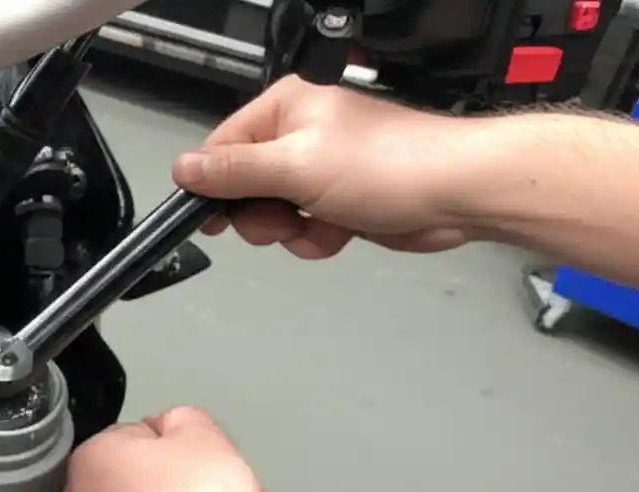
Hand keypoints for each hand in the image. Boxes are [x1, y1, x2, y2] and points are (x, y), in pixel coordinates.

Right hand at [173, 76, 473, 258]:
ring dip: (291, 229)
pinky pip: (305, 227)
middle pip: (246, 185)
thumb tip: (183, 168)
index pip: (224, 146)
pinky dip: (316, 237)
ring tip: (319, 222)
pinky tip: (340, 231)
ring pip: (275, 212)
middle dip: (261, 213)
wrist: (455, 193)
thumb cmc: (388, 165)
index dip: (213, 185)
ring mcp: (322, 169)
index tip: (210, 218)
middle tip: (283, 219)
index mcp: (288, 108)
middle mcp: (302, 134)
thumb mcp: (296, 167)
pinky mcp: (341, 200)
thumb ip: (235, 171)